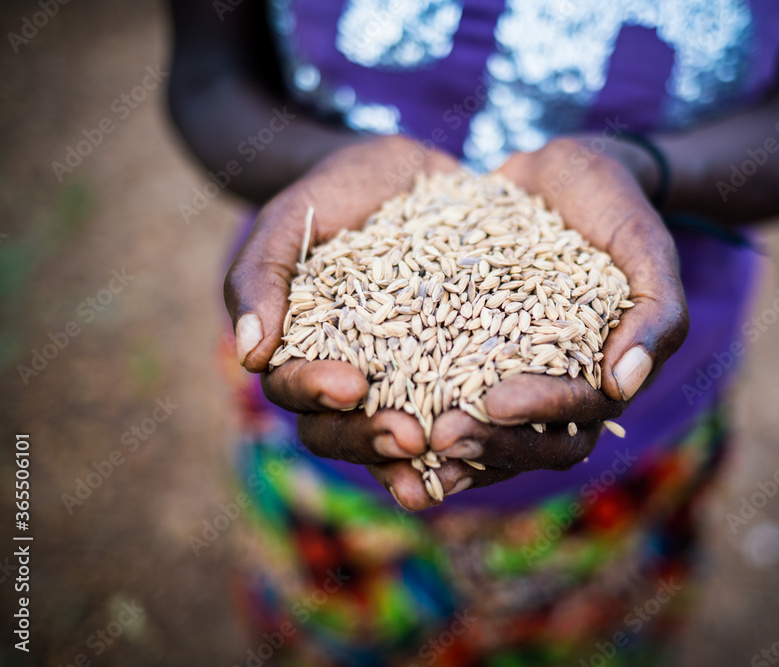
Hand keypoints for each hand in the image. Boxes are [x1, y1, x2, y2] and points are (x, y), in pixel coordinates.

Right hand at [224, 135, 460, 470]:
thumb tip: (250, 355)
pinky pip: (451, 413)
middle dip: (370, 440)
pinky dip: (466, 437)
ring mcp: (398, 377)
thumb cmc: (335, 192)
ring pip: (395, 436)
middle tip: (410, 438)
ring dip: (419, 457)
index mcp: (296, 349)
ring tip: (450, 459)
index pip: (291, 388)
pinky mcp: (450, 368)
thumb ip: (260, 276)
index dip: (315, 393)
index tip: (350, 384)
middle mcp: (344, 374)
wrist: (402, 171)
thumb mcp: (291, 217)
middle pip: (340, 431)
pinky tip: (492, 449)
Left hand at [375, 137, 689, 510]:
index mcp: (599, 381)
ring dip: (444, 449)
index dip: (539, 418)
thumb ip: (656, 313)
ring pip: (481, 438)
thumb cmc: (613, 207)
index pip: (575, 424)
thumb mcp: (644, 245)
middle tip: (439, 435)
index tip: (498, 400)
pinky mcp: (462, 354)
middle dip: (487, 448)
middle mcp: (551, 391)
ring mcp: (506, 376)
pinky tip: (372, 409)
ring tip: (403, 437)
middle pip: (525, 448)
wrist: (559, 174)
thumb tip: (621, 386)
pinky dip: (412, 412)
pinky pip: (438, 395)